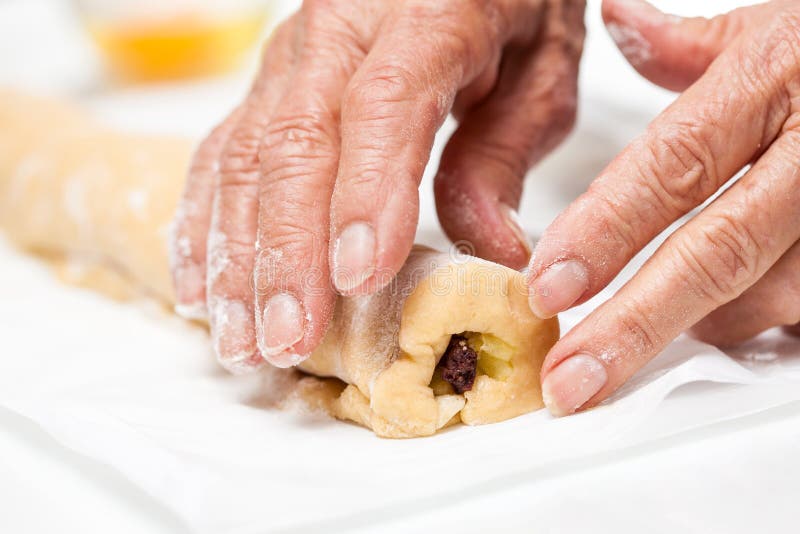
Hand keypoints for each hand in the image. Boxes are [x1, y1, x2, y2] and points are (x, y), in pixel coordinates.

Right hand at [169, 0, 585, 370]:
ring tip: (243, 340)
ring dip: (237, 258)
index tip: (358, 279)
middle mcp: (339, 29)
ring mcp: (289, 57)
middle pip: (295, 142)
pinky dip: (205, 226)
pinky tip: (200, 287)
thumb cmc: (505, 3)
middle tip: (289, 340)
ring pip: (244, 158)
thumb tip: (493, 250)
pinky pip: (220, 153)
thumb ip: (506, 151)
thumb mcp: (539, 66)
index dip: (366, 195)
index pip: (383, 104)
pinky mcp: (264, 84)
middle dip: (286, 253)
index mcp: (425, 12)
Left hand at [529, 0, 799, 415]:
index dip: (604, 231)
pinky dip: (760, 321)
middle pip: (715, 251)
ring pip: (766, 295)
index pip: (672, 166)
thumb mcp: (771, 25)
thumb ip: (685, 44)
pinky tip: (723, 321)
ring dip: (696, 324)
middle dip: (633, 325)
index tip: (547, 286)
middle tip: (572, 378)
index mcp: (772, 82)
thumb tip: (615, 19)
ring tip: (638, 339)